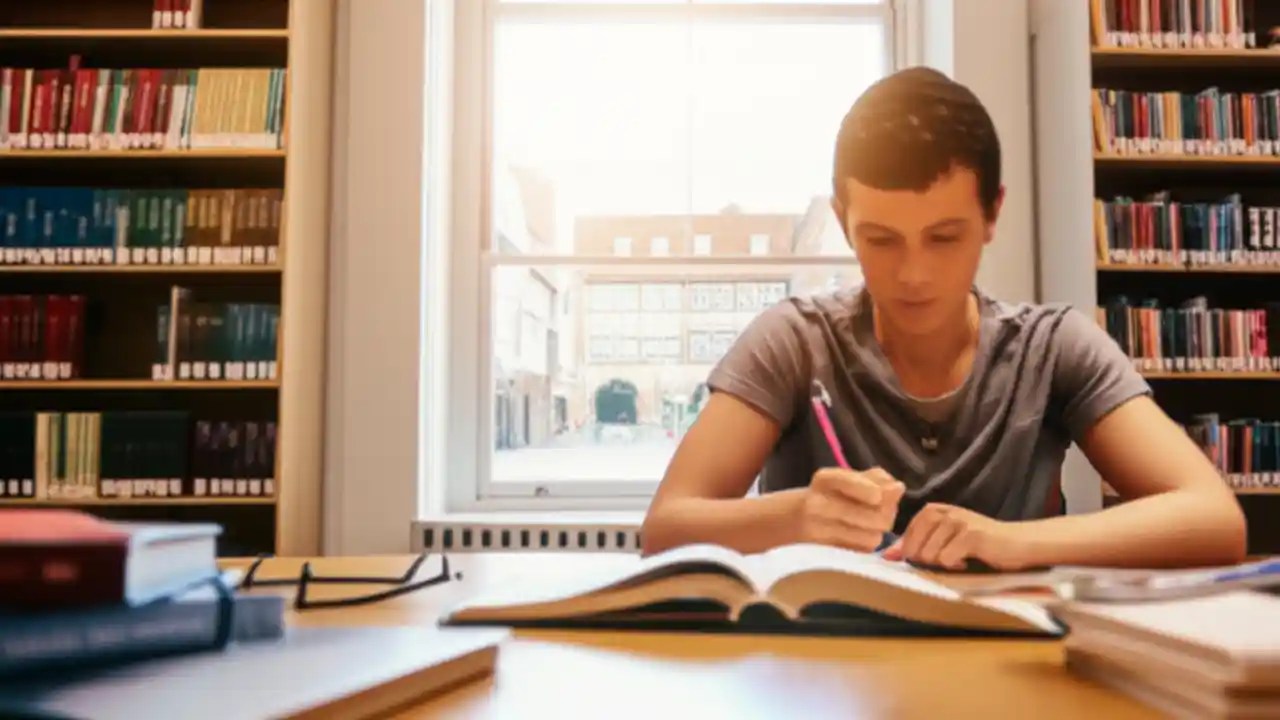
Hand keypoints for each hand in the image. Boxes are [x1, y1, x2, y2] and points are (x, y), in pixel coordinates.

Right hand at [795, 467, 905, 551]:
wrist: (787, 521)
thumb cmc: (827, 496)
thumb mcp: (846, 479)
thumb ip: (876, 479)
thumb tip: (898, 488)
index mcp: (824, 480)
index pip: (853, 484)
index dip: (875, 492)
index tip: (878, 496)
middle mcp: (817, 505)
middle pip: (874, 516)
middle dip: (886, 515)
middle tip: (881, 513)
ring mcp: (817, 532)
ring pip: (871, 538)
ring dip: (876, 533)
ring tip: (868, 526)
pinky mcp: (823, 554)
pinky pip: (861, 552)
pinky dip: (865, 546)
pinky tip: (856, 538)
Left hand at [881, 503, 1027, 570]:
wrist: (1017, 543)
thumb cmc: (978, 544)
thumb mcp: (944, 539)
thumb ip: (917, 544)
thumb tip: (887, 555)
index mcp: (933, 510)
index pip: (907, 535)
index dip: (913, 552)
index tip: (931, 557)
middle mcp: (944, 512)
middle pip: (914, 546)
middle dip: (927, 561)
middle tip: (947, 559)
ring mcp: (958, 521)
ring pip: (929, 554)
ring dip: (943, 563)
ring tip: (959, 559)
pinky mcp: (972, 534)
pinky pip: (947, 558)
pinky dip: (956, 566)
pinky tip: (967, 561)